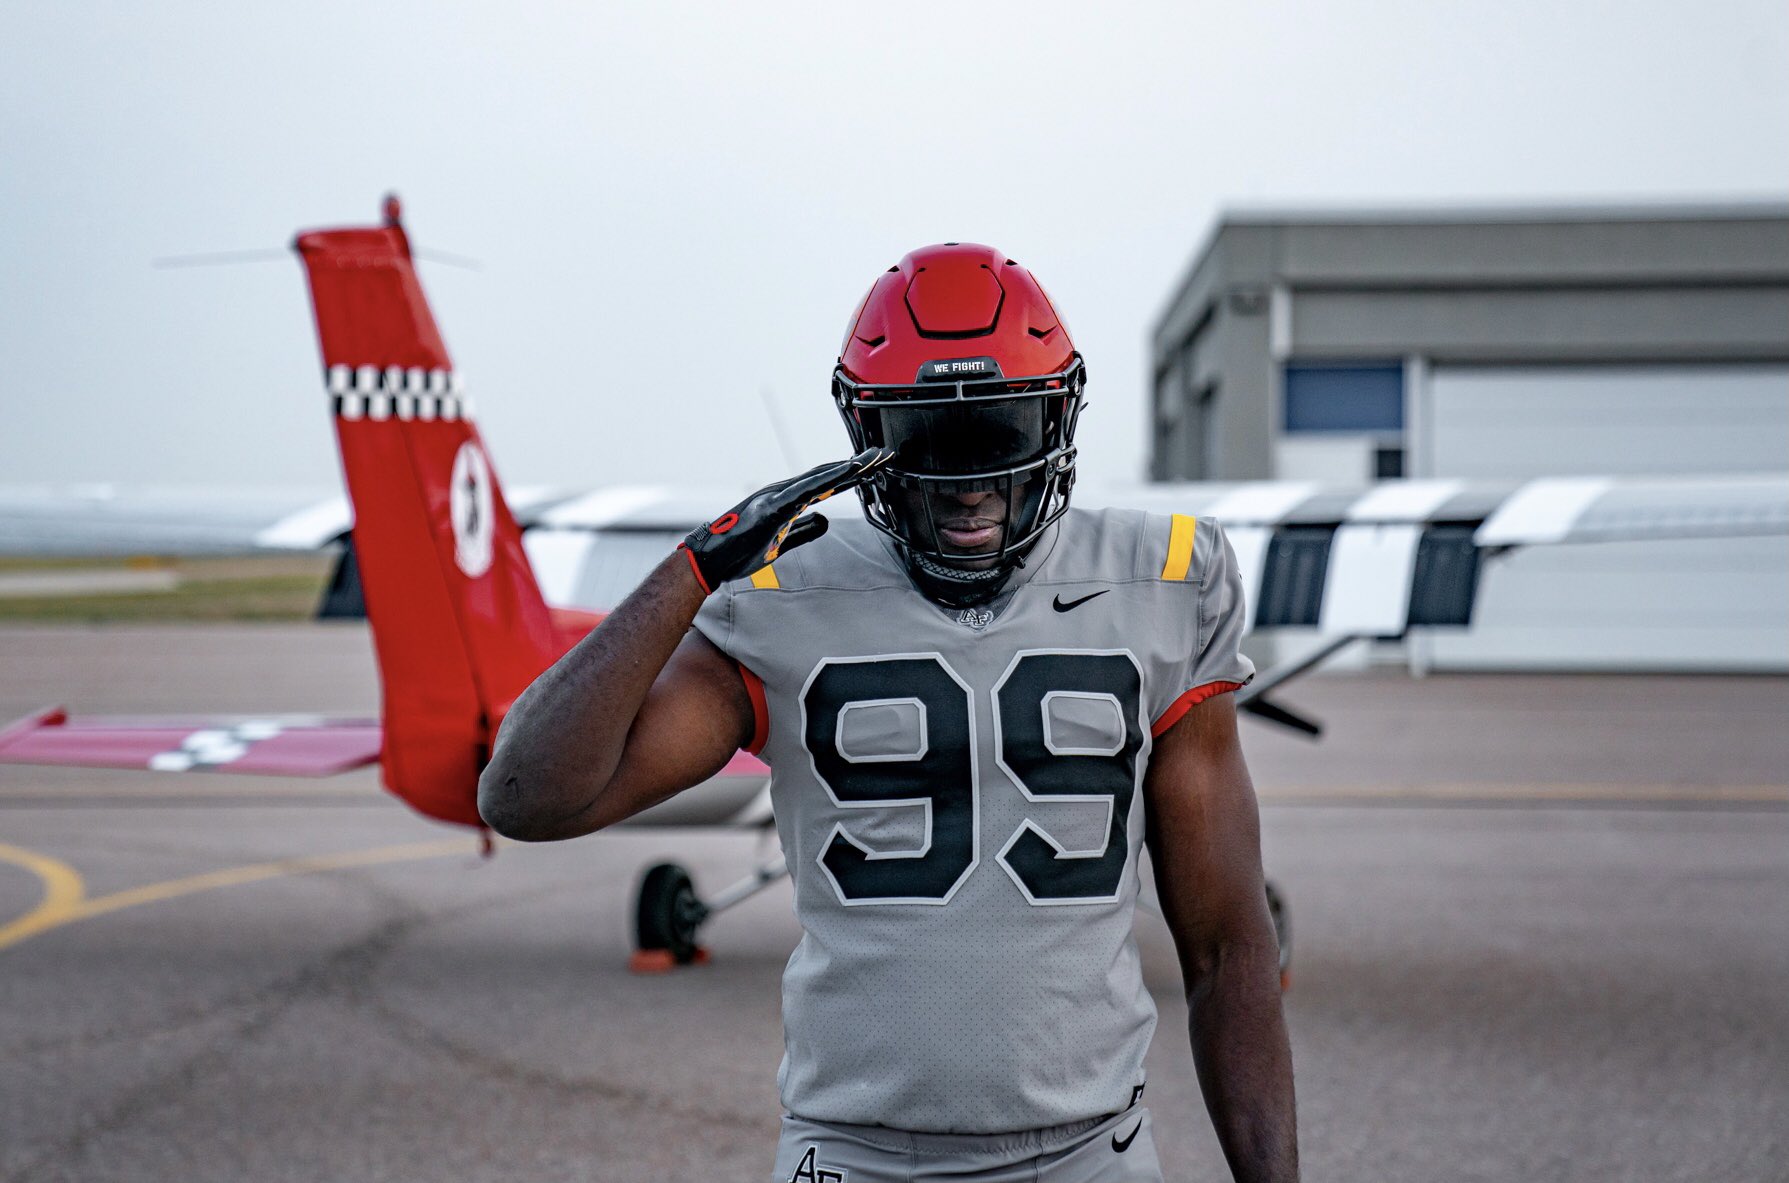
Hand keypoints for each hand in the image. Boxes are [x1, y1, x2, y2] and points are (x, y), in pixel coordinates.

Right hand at [680, 448, 894, 593]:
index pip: (826, 484)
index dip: (851, 475)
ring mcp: (776, 497)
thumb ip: (803, 531)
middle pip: (827, 475)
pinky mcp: (771, 508)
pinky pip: (804, 491)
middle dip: (857, 465)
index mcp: (786, 501)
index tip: (874, 468)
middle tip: (883, 455)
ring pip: (819, 478)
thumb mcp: (780, 544)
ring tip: (872, 460)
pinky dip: (825, 481)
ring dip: (847, 468)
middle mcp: (782, 492)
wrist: (709, 561)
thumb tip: (825, 521)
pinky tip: (844, 473)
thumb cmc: (737, 552)